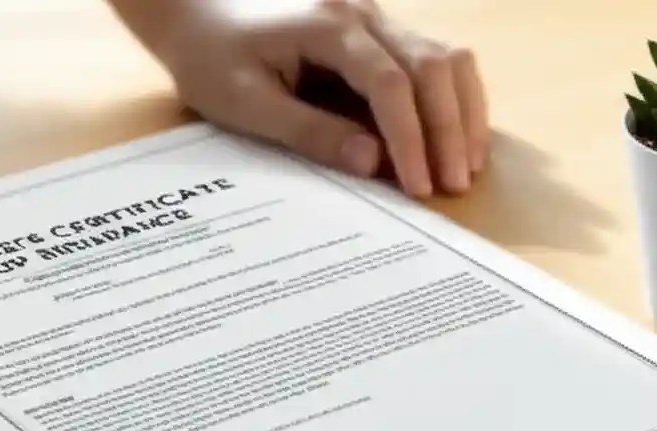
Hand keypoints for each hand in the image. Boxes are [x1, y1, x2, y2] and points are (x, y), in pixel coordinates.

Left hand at [144, 0, 488, 196]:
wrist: (192, 8)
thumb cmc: (209, 56)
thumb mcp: (245, 103)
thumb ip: (309, 131)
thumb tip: (372, 163)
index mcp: (327, 25)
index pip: (390, 83)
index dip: (411, 138)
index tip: (420, 186)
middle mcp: (362, 10)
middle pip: (432, 65)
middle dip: (449, 129)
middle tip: (454, 186)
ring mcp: (374, 13)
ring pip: (445, 55)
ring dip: (462, 111)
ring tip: (464, 166)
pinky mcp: (377, 28)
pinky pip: (432, 56)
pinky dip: (452, 97)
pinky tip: (455, 136)